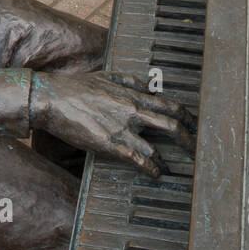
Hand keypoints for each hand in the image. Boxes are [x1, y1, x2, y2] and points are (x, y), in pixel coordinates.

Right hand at [30, 71, 196, 178]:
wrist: (53, 99)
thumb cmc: (77, 87)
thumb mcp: (108, 76)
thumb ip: (131, 81)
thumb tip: (150, 87)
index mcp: (133, 95)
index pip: (170, 105)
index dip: (187, 117)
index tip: (194, 126)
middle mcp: (132, 111)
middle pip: (171, 126)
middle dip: (188, 140)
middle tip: (195, 150)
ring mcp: (121, 128)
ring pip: (156, 148)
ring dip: (167, 161)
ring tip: (172, 168)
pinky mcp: (109, 144)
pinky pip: (137, 160)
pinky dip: (150, 168)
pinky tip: (155, 173)